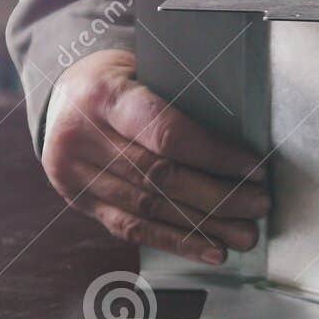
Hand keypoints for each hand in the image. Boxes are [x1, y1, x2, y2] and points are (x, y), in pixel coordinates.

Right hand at [42, 49, 269, 264]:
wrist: (60, 98)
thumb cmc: (118, 81)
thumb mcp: (142, 69)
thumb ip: (179, 98)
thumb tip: (243, 136)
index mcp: (103, 95)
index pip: (165, 133)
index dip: (214, 154)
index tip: (253, 168)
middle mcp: (81, 138)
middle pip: (159, 177)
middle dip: (218, 197)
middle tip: (258, 206)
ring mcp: (75, 175)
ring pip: (148, 208)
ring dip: (204, 227)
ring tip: (244, 235)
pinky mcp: (78, 202)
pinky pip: (131, 229)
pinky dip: (176, 242)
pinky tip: (210, 250)